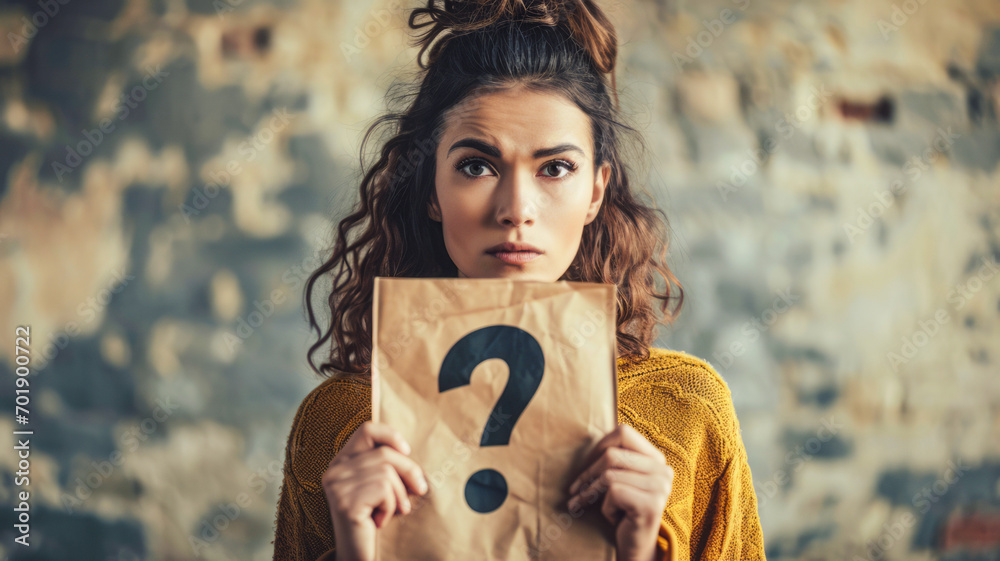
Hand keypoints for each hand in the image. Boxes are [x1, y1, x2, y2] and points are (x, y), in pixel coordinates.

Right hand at [322, 421, 428, 560]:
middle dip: (409, 471)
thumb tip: (408, 452)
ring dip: (399, 495)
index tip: (407, 451)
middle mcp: (334, 471)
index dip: (391, 435)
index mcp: (341, 462)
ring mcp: (336, 486)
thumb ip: (386, 466)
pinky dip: (391, 506)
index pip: (367, 429)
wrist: (356, 554)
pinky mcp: (344, 502)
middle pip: (384, 453)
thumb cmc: (373, 519)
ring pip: (386, 472)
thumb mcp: (379, 487)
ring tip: (394, 510)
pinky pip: (383, 490)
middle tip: (419, 489)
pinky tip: (381, 520)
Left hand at [566, 423, 673, 560]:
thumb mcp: (621, 478)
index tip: (586, 464)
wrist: (636, 545)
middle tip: (575, 489)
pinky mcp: (650, 504)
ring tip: (584, 503)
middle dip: (587, 473)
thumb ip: (614, 457)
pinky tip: (613, 517)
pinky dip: (605, 507)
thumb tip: (584, 439)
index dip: (599, 445)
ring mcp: (660, 487)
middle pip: (612, 454)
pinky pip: (613, 493)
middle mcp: (663, 470)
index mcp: (656, 458)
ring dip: (590, 493)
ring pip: (609, 474)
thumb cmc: (623, 508)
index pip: (624, 432)